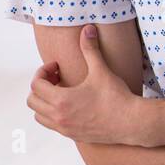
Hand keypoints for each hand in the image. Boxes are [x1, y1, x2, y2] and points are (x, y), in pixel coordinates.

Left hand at [27, 24, 137, 143]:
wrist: (132, 122)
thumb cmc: (116, 97)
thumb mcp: (101, 71)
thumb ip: (90, 49)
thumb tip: (88, 29)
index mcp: (61, 100)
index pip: (35, 85)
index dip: (43, 72)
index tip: (56, 67)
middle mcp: (59, 117)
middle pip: (32, 101)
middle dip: (40, 87)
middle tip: (56, 79)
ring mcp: (65, 128)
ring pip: (39, 116)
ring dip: (44, 102)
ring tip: (60, 93)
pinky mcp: (73, 136)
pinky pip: (52, 126)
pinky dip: (53, 114)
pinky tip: (71, 105)